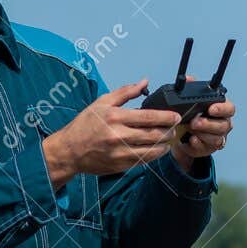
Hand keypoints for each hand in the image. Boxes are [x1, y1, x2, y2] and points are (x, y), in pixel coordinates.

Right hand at [42, 80, 180, 189]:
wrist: (70, 150)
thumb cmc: (85, 124)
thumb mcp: (103, 102)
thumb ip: (126, 92)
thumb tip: (145, 82)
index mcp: (116, 117)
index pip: (148, 117)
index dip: (166, 117)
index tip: (176, 116)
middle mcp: (119, 136)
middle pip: (153, 135)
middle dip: (168, 131)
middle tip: (175, 127)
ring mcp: (120, 153)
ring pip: (151, 151)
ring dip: (164, 145)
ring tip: (169, 139)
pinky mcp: (120, 166)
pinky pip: (142, 161)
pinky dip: (152, 155)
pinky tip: (157, 150)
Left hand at [171, 79, 235, 170]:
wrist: (182, 133)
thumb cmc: (191, 113)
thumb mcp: (190, 100)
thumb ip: (190, 87)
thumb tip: (189, 79)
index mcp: (222, 109)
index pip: (229, 108)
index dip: (222, 109)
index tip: (211, 109)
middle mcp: (224, 124)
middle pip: (224, 125)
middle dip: (209, 124)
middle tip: (194, 122)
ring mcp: (218, 137)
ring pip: (217, 138)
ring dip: (203, 134)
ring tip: (190, 129)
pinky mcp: (209, 148)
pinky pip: (207, 148)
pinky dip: (198, 144)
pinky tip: (191, 140)